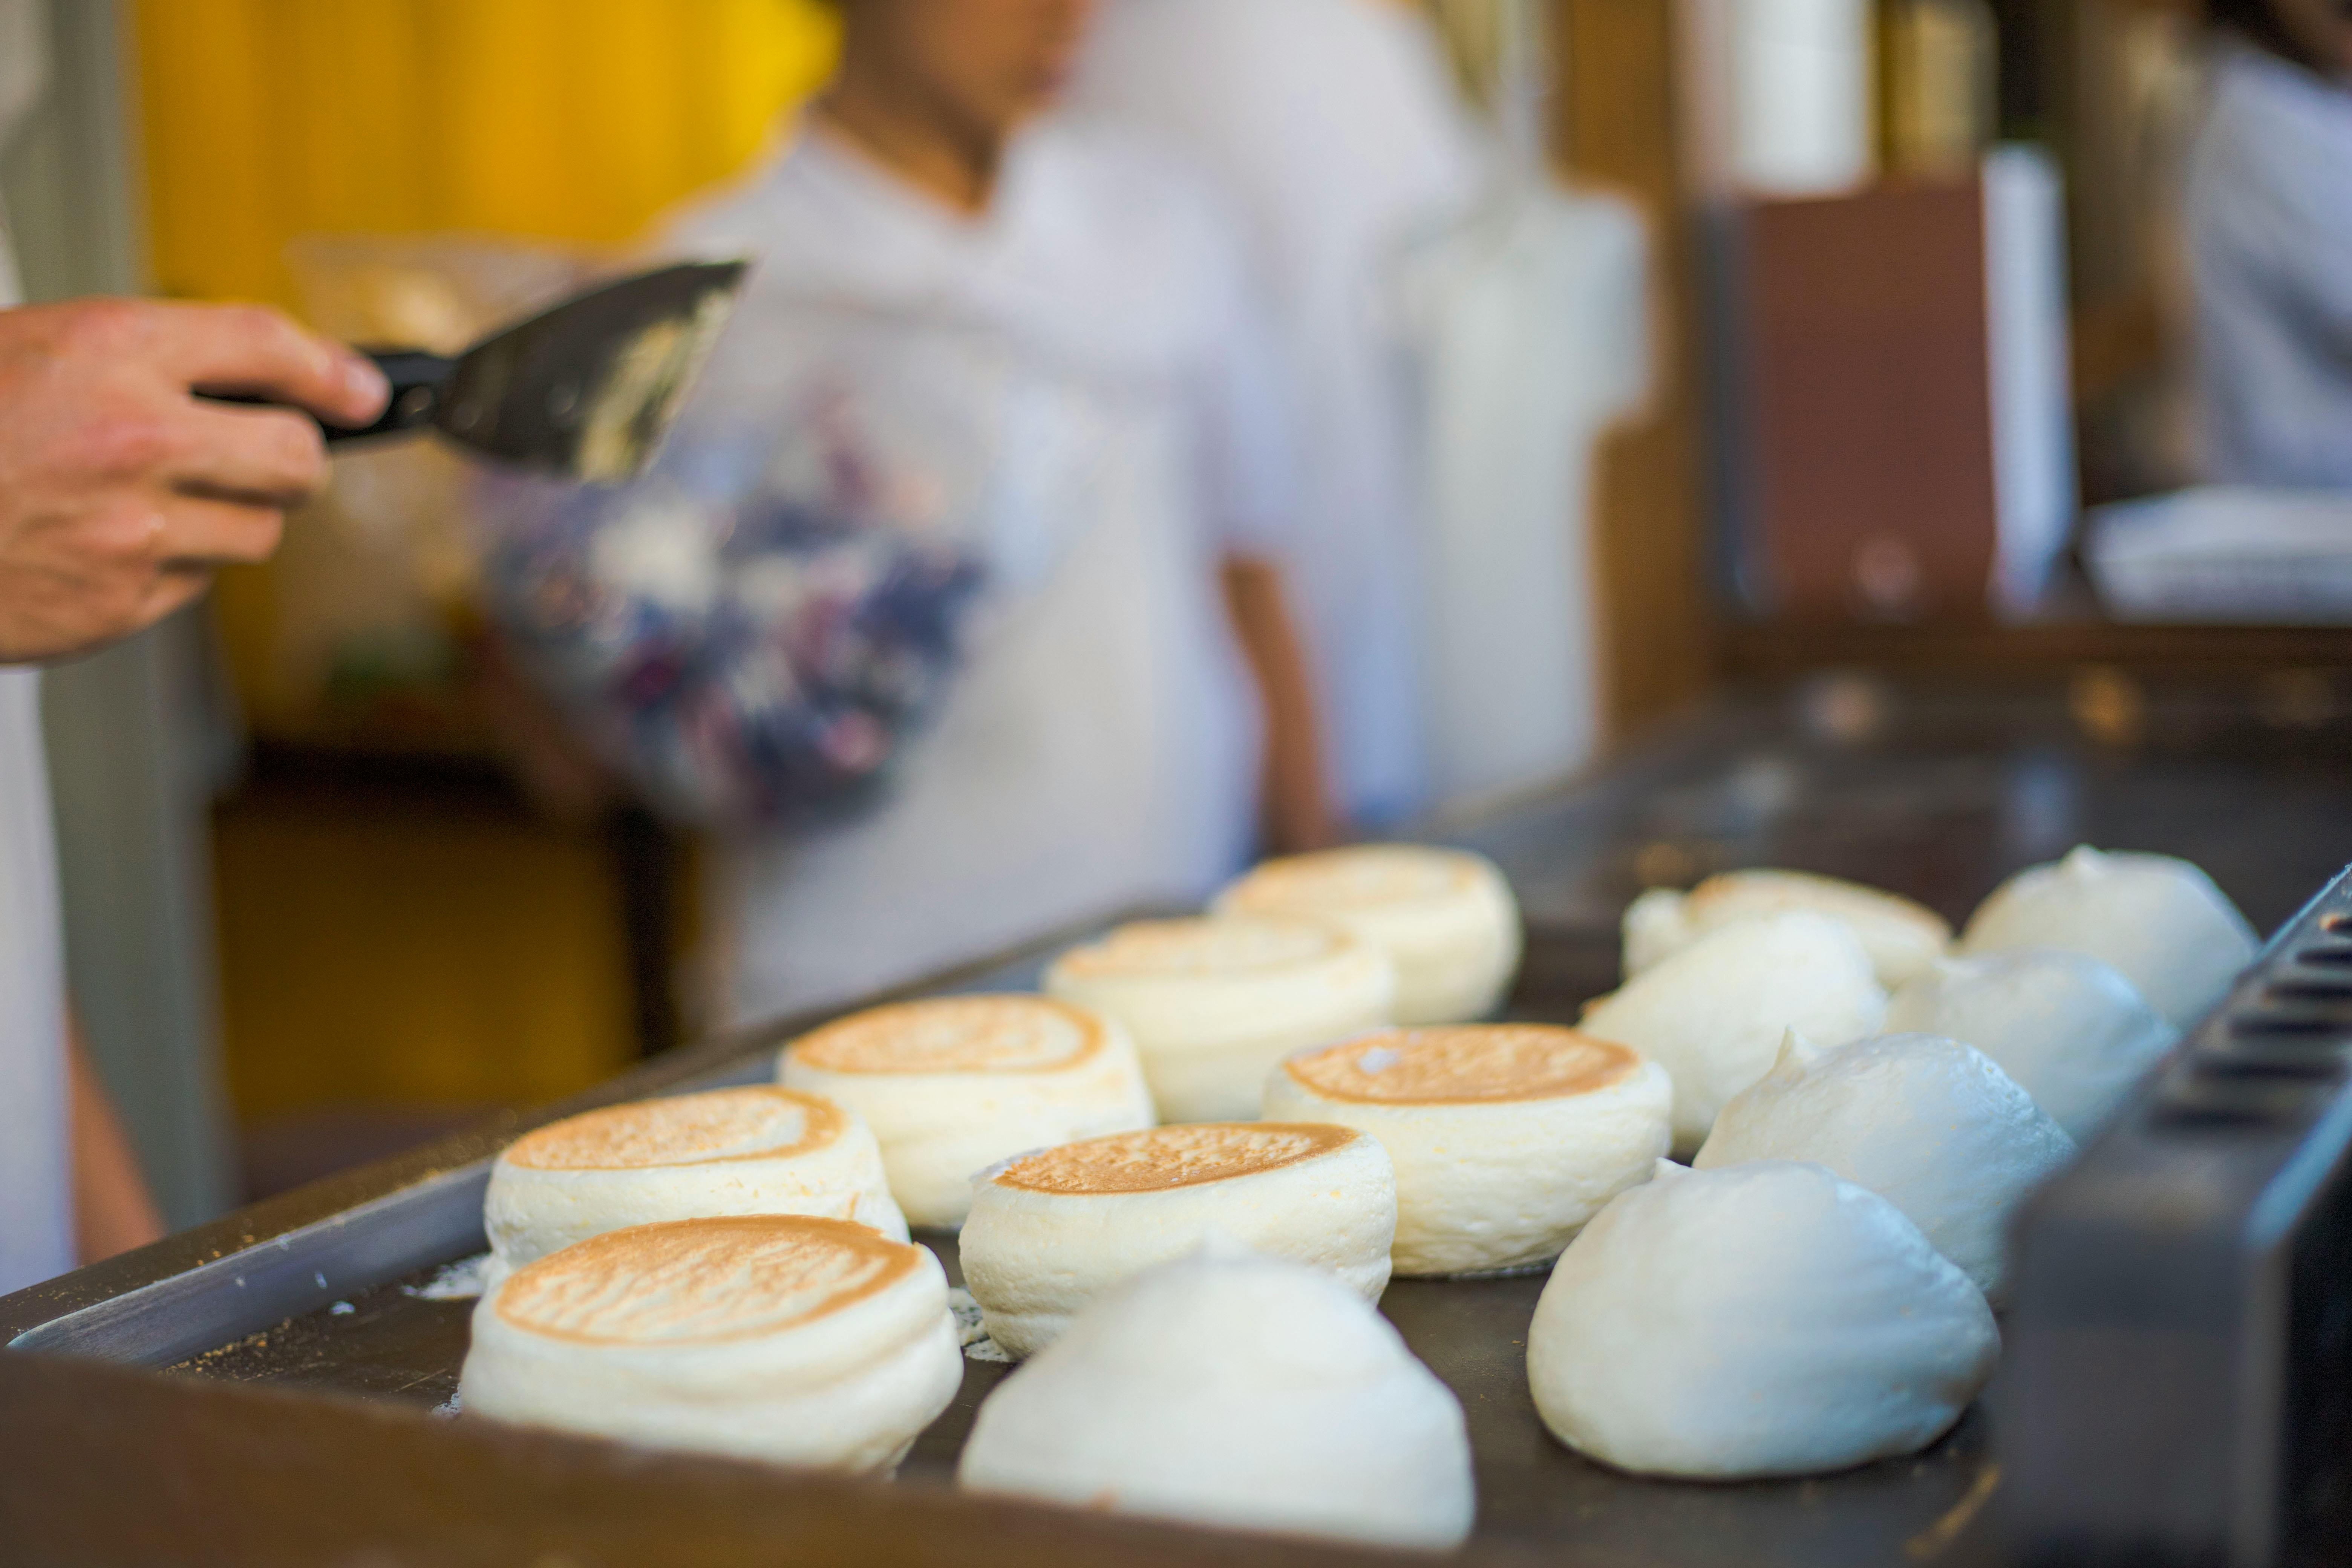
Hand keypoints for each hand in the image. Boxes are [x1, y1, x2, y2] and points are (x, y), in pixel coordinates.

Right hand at [0, 297, 389, 662]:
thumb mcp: (31, 349)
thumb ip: (145, 360)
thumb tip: (257, 383)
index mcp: (106, 351)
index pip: (269, 347)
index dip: (334, 370)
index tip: (366, 390)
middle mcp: (133, 438)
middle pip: (297, 458)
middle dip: (297, 459)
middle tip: (273, 457)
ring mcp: (129, 528)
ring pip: (257, 530)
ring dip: (231, 516)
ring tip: (158, 499)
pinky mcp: (117, 600)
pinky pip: (195, 584)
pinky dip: (171, 566)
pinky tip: (107, 543)